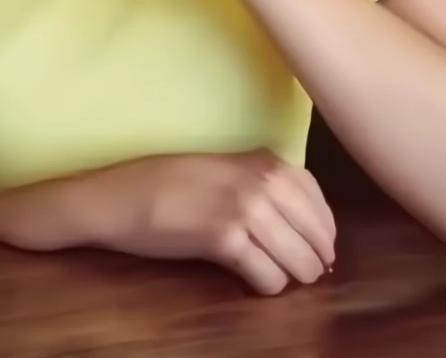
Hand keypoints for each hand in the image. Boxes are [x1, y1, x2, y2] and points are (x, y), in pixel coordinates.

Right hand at [90, 149, 336, 295]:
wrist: (124, 196)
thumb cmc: (172, 182)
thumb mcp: (229, 169)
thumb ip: (267, 185)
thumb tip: (310, 228)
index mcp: (267, 160)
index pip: (320, 204)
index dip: (321, 233)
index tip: (313, 246)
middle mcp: (262, 181)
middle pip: (317, 238)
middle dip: (312, 260)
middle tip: (297, 269)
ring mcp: (245, 210)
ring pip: (300, 262)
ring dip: (292, 276)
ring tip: (274, 274)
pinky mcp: (225, 240)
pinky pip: (269, 278)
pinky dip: (266, 285)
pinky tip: (251, 278)